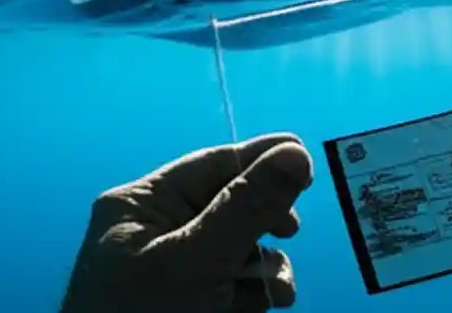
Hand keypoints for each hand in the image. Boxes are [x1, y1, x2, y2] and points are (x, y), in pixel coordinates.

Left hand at [61, 133, 313, 312]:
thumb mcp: (196, 259)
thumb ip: (247, 206)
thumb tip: (297, 154)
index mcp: (143, 205)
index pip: (213, 165)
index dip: (261, 160)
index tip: (308, 162)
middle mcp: (159, 231)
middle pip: (234, 206)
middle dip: (265, 225)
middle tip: (289, 232)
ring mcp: (177, 271)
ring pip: (243, 249)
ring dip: (266, 270)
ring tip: (272, 295)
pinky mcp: (194, 303)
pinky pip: (238, 284)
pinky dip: (254, 295)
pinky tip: (255, 309)